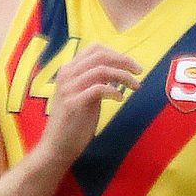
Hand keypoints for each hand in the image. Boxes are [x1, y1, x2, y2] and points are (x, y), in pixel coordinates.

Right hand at [38, 43, 142, 166]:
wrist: (57, 145)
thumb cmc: (74, 120)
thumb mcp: (83, 93)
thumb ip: (94, 79)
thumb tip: (117, 69)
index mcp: (68, 70)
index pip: (94, 49)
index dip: (116, 53)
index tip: (130, 65)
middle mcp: (66, 75)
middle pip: (100, 56)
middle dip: (124, 61)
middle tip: (139, 72)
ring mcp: (68, 89)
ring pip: (102, 70)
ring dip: (124, 76)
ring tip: (135, 86)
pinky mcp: (73, 103)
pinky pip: (99, 88)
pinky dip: (114, 91)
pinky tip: (120, 99)